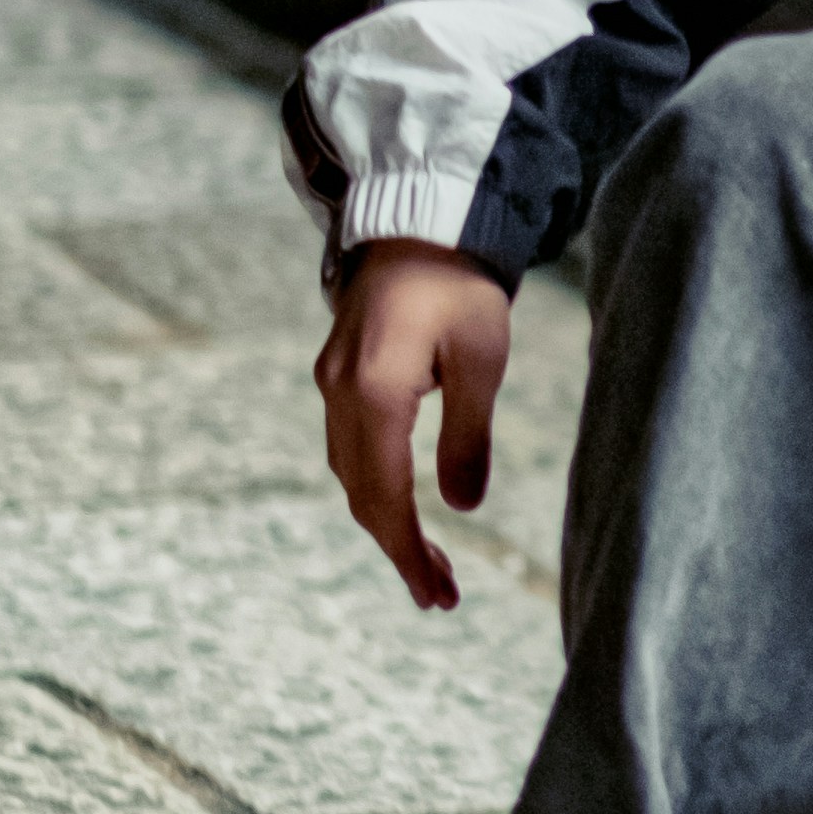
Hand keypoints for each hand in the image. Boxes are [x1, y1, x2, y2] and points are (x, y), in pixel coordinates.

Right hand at [317, 240, 512, 613]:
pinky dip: (375, 484)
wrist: (420, 218)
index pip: (384, 495)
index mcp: (374, 393)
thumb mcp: (480, 358)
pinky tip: (405, 504)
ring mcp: (332, 382)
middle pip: (360, 494)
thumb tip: (463, 506)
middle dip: (398, 548)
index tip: (437, 595)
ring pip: (350, 472)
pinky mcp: (339, 372)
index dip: (408, 552)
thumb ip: (468, 434)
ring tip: (430, 562)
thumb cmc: (460, 283)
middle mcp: (339, 393)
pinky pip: (349, 445)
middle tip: (440, 595)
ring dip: (385, 520)